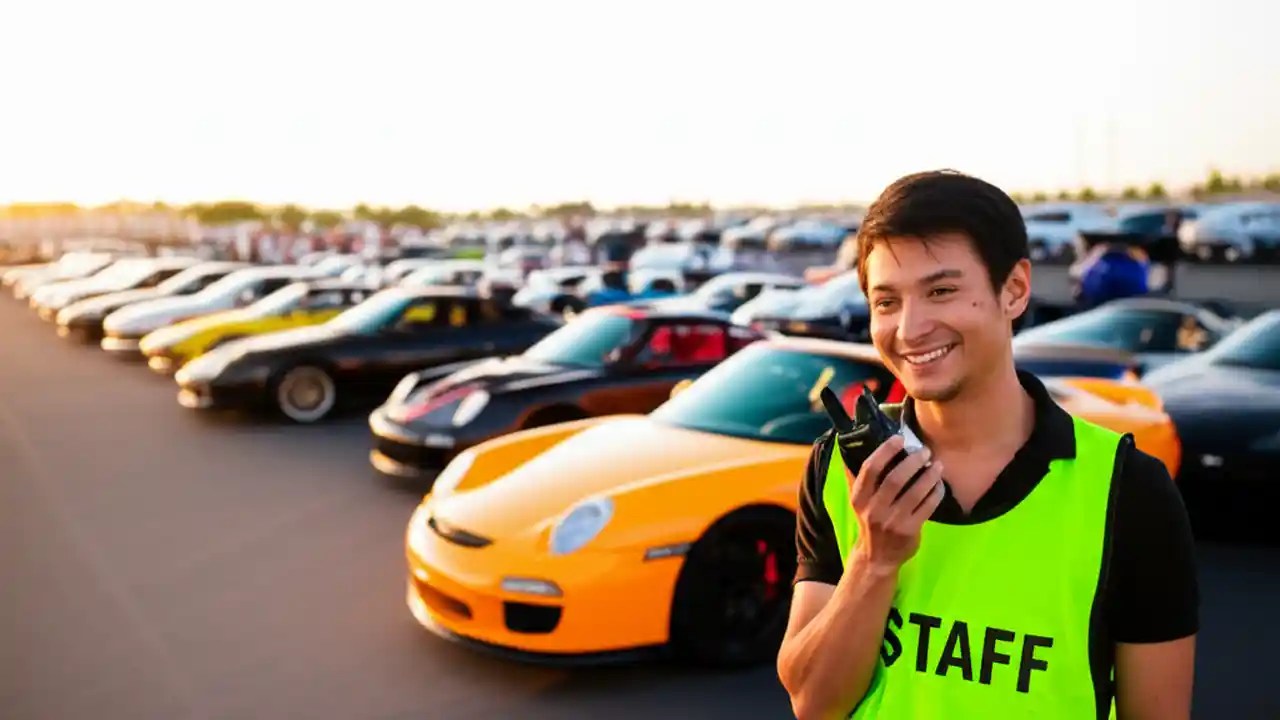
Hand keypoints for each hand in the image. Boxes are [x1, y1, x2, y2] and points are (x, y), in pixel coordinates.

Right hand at [844, 435, 945, 573]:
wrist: (877, 557)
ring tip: (937, 465)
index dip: (885, 451)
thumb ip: (860, 478)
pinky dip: (936, 493)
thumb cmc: (870, 522)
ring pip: (915, 492)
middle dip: (913, 461)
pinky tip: (939, 485)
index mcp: (859, 498)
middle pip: (895, 479)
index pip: (870, 469)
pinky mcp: (909, 531)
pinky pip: (927, 507)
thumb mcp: (859, 502)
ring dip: (929, 476)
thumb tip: (860, 444)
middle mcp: (873, 510)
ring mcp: (892, 522)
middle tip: (925, 451)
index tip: (900, 439)